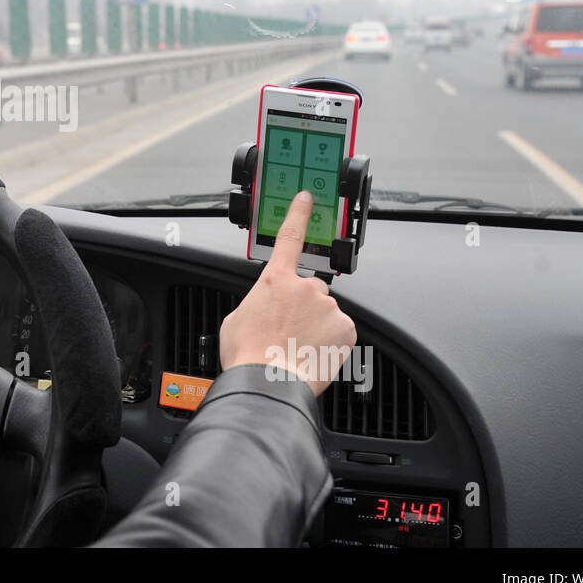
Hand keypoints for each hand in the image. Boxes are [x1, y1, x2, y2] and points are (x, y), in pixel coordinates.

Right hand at [219, 190, 356, 394]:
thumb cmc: (250, 356)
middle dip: (303, 307)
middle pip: (309, 289)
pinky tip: (313, 354)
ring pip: (325, 313)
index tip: (307, 198)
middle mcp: (305, 287)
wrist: (270, 384)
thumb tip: (263, 309)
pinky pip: (340, 331)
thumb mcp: (236, 319)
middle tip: (288, 332)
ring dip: (316, 327)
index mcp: (274, 280)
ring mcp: (328, 307)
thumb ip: (256, 303)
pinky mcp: (346, 328)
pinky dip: (331, 342)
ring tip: (298, 349)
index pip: (289, 236)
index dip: (299, 213)